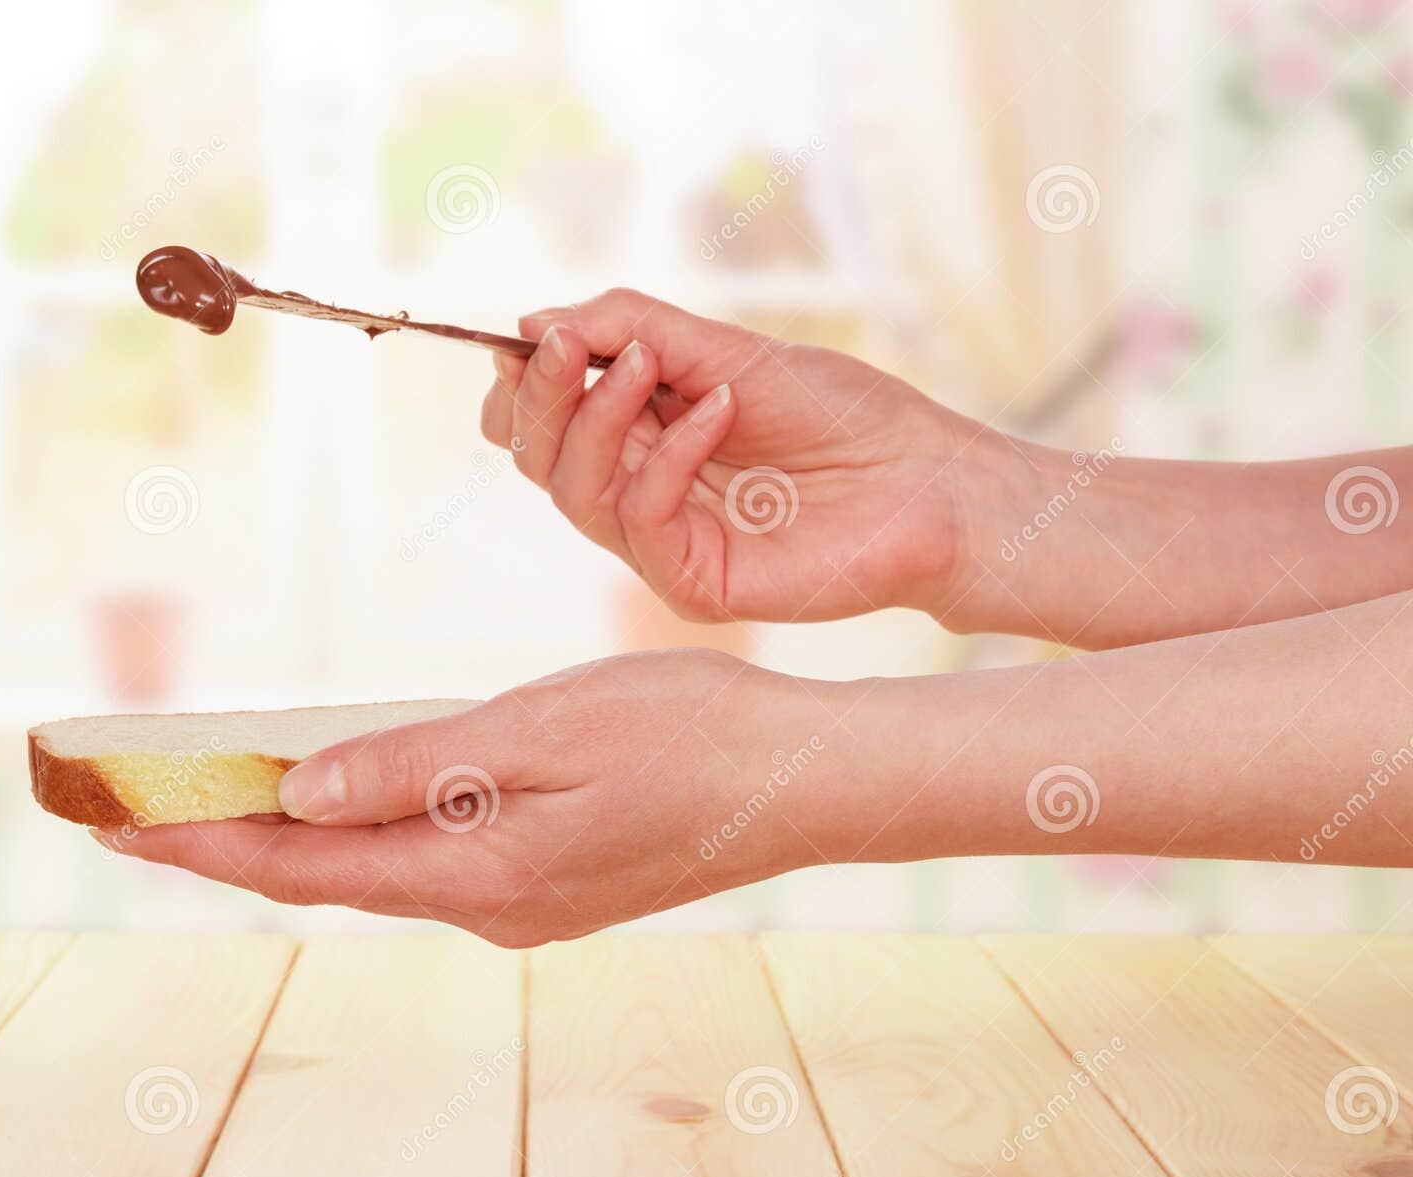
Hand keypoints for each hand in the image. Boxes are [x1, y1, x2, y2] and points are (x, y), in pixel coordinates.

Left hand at [99, 649, 857, 945]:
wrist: (805, 779)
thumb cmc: (690, 735)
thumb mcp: (545, 730)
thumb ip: (417, 767)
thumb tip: (298, 795)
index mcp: (479, 868)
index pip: (304, 864)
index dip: (204, 842)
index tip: (115, 822)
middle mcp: (491, 904)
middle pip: (330, 878)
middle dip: (231, 844)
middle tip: (144, 808)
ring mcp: (527, 903)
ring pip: (381, 872)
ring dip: (300, 840)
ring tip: (226, 798)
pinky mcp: (556, 883)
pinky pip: (433, 863)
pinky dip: (372, 834)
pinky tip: (354, 800)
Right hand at [480, 288, 964, 622]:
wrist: (924, 478)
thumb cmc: (838, 413)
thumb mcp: (724, 349)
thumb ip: (630, 328)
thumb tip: (531, 323)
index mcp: (638, 437)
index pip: (539, 422)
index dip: (521, 380)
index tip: (535, 335)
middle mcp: (638, 492)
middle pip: (536, 456)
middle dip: (542, 394)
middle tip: (570, 345)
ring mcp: (662, 543)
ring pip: (573, 490)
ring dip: (600, 414)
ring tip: (649, 363)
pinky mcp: (692, 583)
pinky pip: (639, 520)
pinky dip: (668, 454)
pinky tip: (717, 411)